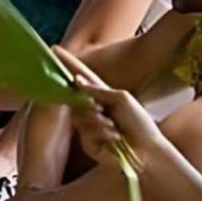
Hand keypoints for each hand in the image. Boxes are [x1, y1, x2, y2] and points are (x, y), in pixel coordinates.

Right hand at [53, 46, 166, 169]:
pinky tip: (114, 138)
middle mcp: (92, 109)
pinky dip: (101, 133)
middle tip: (99, 109)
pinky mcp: (88, 142)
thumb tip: (77, 80)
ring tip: (115, 128)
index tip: (54, 50)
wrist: (147, 151)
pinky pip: (85, 132)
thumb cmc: (140, 123)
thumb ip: (98, 90)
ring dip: (98, 121)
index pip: (81, 76)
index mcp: (102, 95)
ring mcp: (88, 126)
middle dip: (86, 104)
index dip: (68, 63)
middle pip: (73, 97)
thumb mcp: (122, 99)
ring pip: (79, 116)